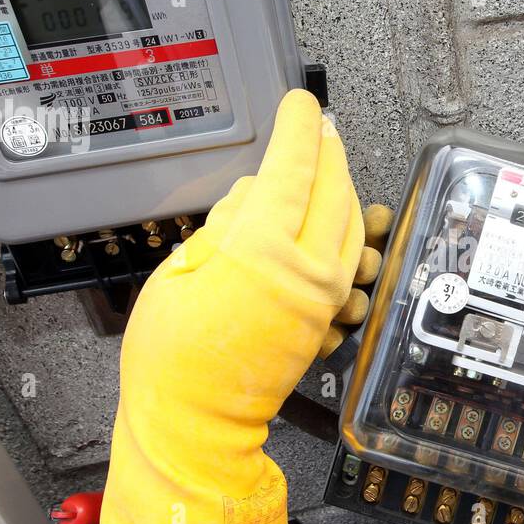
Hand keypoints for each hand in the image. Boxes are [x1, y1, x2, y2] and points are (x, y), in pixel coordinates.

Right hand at [83, 90, 386, 523]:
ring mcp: (325, 298)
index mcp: (263, 250)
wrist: (194, 421)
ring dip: (345, 187)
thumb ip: (224, 226)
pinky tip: (339, 222)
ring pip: (352, 225)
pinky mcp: (329, 320)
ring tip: (328, 165)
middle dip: (329, 150)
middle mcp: (306, 270)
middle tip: (319, 125)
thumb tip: (254, 196)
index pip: (294, 168)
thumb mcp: (180, 270)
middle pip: (334, 190)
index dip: (300, 127)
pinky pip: (352, 265)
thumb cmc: (171, 355)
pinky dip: (350, 235)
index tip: (302, 102)